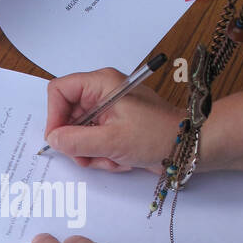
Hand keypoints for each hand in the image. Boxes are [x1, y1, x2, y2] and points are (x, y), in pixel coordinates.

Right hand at [43, 68, 180, 173]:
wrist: (189, 146)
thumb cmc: (158, 135)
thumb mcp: (112, 141)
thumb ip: (76, 140)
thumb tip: (53, 139)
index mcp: (101, 83)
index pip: (59, 90)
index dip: (54, 115)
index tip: (59, 139)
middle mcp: (102, 92)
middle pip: (68, 115)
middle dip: (77, 142)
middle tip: (89, 157)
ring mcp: (108, 110)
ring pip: (80, 133)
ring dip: (92, 152)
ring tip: (113, 159)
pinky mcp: (114, 125)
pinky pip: (94, 141)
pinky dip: (103, 155)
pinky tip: (120, 159)